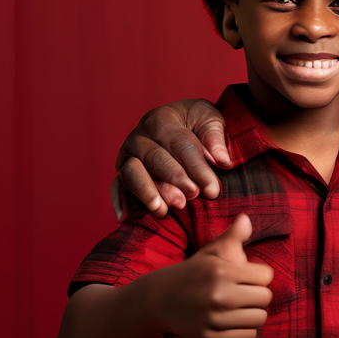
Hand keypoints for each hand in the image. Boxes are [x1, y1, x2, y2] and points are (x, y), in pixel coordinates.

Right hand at [114, 99, 229, 217]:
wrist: (179, 123)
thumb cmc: (197, 123)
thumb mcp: (210, 119)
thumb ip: (215, 137)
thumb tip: (223, 160)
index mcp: (162, 120)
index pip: (180, 146)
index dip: (197, 169)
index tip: (212, 189)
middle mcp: (140, 138)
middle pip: (154, 159)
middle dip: (174, 180)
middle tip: (192, 196)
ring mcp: (127, 156)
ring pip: (132, 174)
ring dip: (147, 193)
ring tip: (163, 211)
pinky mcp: (121, 173)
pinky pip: (116, 187)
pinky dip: (120, 202)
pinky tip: (126, 218)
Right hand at [146, 214, 273, 337]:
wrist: (159, 299)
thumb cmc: (193, 273)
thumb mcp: (210, 252)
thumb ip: (232, 236)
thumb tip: (246, 218)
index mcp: (221, 271)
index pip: (266, 276)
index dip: (260, 275)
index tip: (249, 276)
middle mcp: (218, 296)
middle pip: (265, 298)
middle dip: (258, 294)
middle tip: (245, 292)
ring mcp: (213, 319)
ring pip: (259, 319)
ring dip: (253, 313)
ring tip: (240, 307)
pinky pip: (247, 336)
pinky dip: (244, 329)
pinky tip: (233, 320)